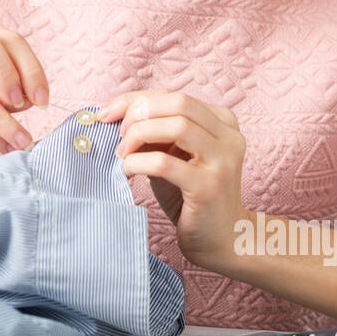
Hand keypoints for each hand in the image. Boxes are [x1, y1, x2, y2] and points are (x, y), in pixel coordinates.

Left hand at [98, 89, 247, 270]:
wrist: (223, 239)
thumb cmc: (192, 196)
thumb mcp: (174, 156)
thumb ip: (156, 133)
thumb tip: (116, 114)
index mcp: (223, 121)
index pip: (174, 96)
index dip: (136, 99)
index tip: (108, 113)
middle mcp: (229, 136)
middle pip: (178, 103)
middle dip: (139, 113)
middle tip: (119, 135)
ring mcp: (223, 160)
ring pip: (176, 126)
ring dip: (139, 135)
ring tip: (123, 153)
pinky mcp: (208, 186)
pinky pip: (165, 162)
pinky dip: (138, 162)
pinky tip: (128, 170)